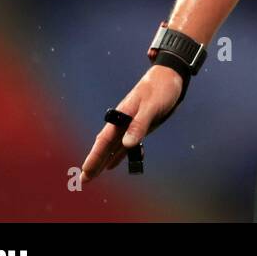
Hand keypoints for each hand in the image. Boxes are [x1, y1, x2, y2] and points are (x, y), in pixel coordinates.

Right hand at [79, 65, 182, 183]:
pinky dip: (119, 154)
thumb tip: (126, 144)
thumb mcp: (151, 106)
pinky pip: (126, 143)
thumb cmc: (161, 88)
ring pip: (114, 146)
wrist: (172, 76)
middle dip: (94, 162)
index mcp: (122, 115)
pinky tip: (113, 163)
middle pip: (106, 145)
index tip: (85, 170)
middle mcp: (123, 121)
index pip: (105, 140)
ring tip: (93, 175)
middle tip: (84, 180)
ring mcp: (131, 124)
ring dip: (104, 160)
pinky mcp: (140, 126)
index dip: (95, 156)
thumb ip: (139, 124)